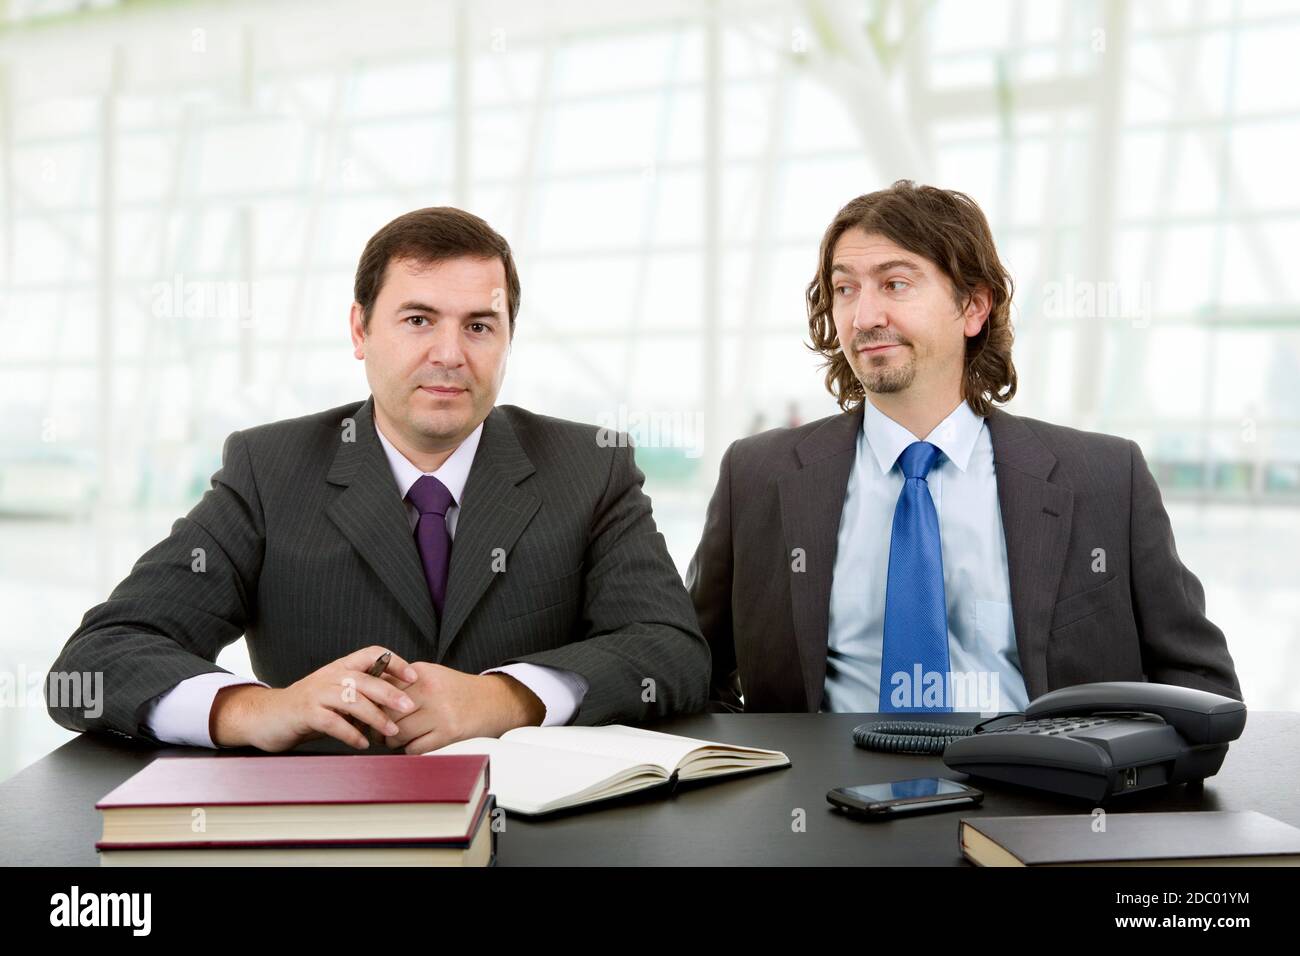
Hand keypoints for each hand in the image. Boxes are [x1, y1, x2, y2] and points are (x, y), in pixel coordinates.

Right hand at [210, 646, 418, 751]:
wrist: (267, 716)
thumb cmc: (308, 708)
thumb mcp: (337, 695)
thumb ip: (362, 695)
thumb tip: (398, 703)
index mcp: (341, 667)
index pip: (372, 653)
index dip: (395, 662)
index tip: (414, 677)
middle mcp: (330, 676)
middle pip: (366, 679)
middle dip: (391, 693)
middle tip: (409, 707)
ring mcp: (317, 693)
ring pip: (352, 700)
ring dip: (375, 717)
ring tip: (391, 732)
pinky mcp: (306, 712)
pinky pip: (333, 722)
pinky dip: (351, 733)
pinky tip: (363, 743)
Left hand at [379, 662, 545, 753]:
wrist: (493, 701)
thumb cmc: (458, 691)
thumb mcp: (431, 676)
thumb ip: (403, 683)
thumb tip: (371, 699)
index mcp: (422, 673)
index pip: (383, 692)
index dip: (373, 706)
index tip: (370, 715)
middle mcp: (429, 691)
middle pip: (387, 714)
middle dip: (380, 728)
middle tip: (380, 733)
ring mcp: (440, 712)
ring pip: (397, 734)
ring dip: (393, 741)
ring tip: (398, 739)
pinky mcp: (448, 733)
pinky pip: (414, 749)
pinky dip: (410, 750)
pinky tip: (417, 744)